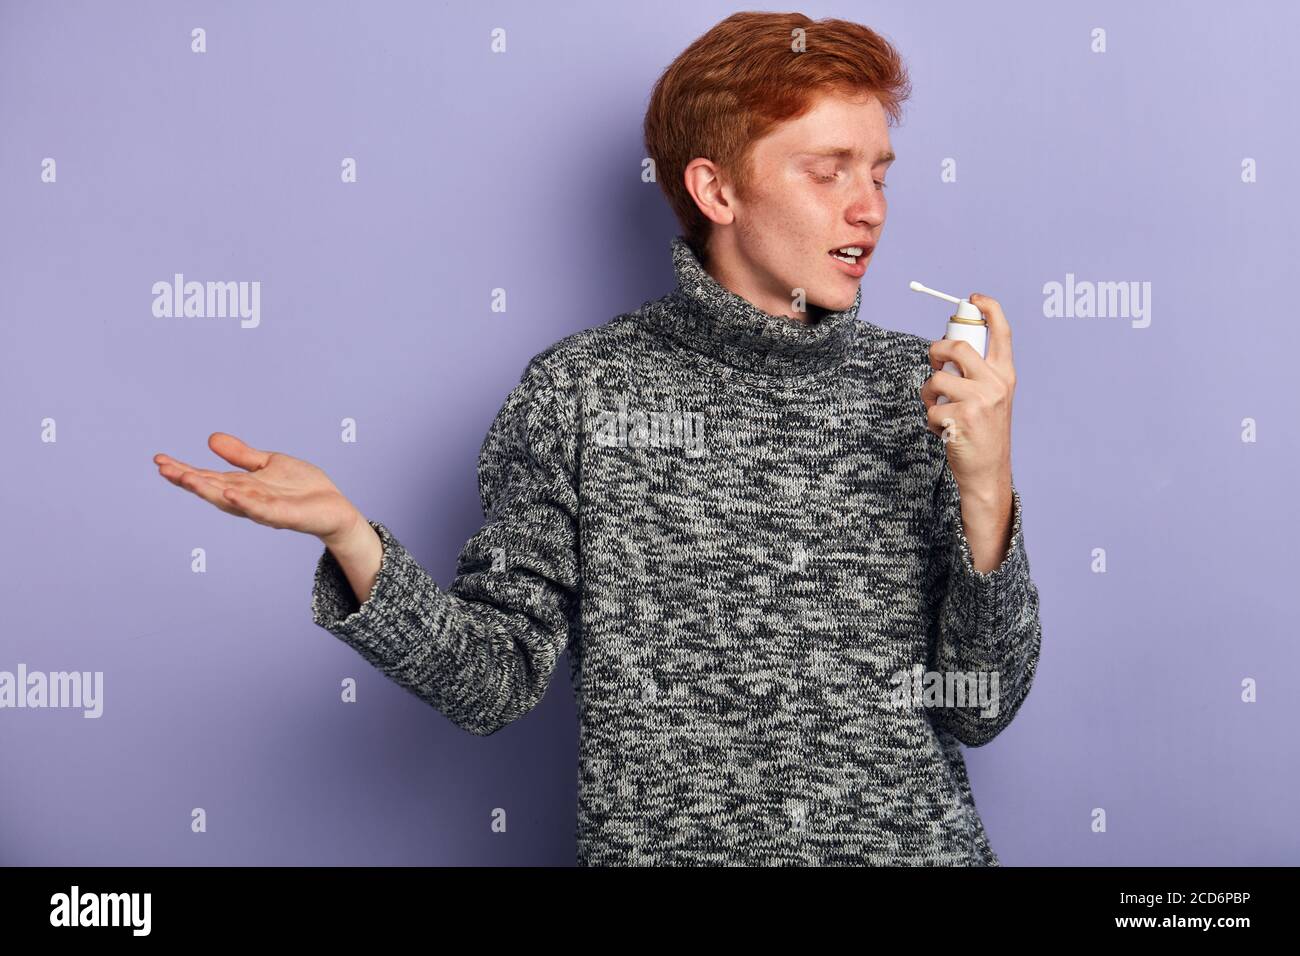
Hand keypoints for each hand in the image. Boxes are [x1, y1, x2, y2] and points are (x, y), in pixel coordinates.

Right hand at [154, 432, 362, 546]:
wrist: (332, 506)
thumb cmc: (301, 488)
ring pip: (230, 500)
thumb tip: (211, 439)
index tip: (159, 459)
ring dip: (207, 490)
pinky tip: (229, 493)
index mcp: (241, 485)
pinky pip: (260, 509)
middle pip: (211, 489)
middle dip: (187, 479)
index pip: (207, 477)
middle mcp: (246, 498)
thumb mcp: (268, 463)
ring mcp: (262, 508)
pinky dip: (244, 502)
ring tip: (185, 477)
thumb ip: (241, 455)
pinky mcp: (282, 515)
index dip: (183, 470)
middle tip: (163, 468)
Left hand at [920, 292, 1015, 495]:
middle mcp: (996, 384)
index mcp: (1006, 375)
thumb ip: (978, 373)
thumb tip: (948, 346)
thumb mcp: (993, 398)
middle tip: (934, 361)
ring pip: (936, 379)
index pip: (1002, 332)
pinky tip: (944, 431)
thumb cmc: (984, 432)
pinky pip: (930, 407)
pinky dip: (930, 420)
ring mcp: (979, 401)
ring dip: (929, 394)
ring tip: (939, 409)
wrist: (988, 473)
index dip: (988, 309)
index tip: (973, 299)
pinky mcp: (960, 418)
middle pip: (958, 346)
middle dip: (936, 350)